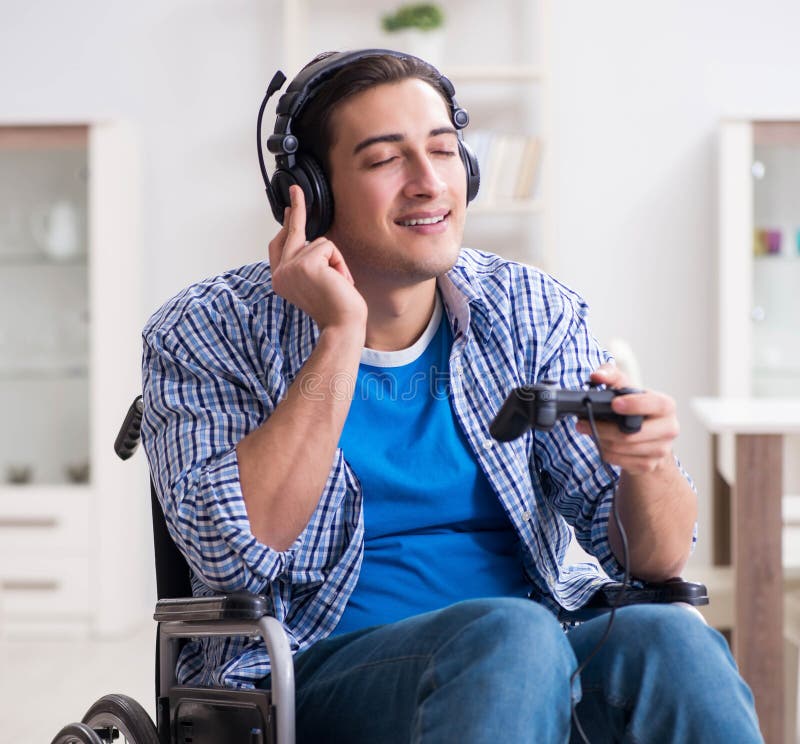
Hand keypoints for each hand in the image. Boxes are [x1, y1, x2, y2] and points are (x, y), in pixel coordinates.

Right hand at [268, 185, 366, 334]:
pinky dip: (339, 262)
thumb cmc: (335, 308)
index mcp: (282, 280)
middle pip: (290, 233)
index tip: (290, 208)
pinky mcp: (305, 264)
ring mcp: (290, 268)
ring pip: (319, 243)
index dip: (286, 226)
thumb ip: (308, 264)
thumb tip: (312, 241)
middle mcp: (281, 274)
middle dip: (297, 209)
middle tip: (296, 189)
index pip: (279, 246)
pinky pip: (328, 247)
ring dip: (335, 261)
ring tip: (338, 283)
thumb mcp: (317, 283)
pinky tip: (339, 280)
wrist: (342, 325)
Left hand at [574, 363, 678, 474]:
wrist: (649, 440)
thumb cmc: (636, 409)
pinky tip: (601, 443)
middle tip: (582, 422)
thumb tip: (597, 375)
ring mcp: (660, 449)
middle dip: (603, 428)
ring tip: (590, 430)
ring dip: (600, 439)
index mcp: (666, 406)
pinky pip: (619, 460)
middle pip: (631, 433)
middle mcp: (669, 428)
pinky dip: (605, 451)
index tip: (614, 404)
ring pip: (621, 447)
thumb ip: (611, 375)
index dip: (634, 404)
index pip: (654, 404)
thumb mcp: (627, 389)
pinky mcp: (649, 465)